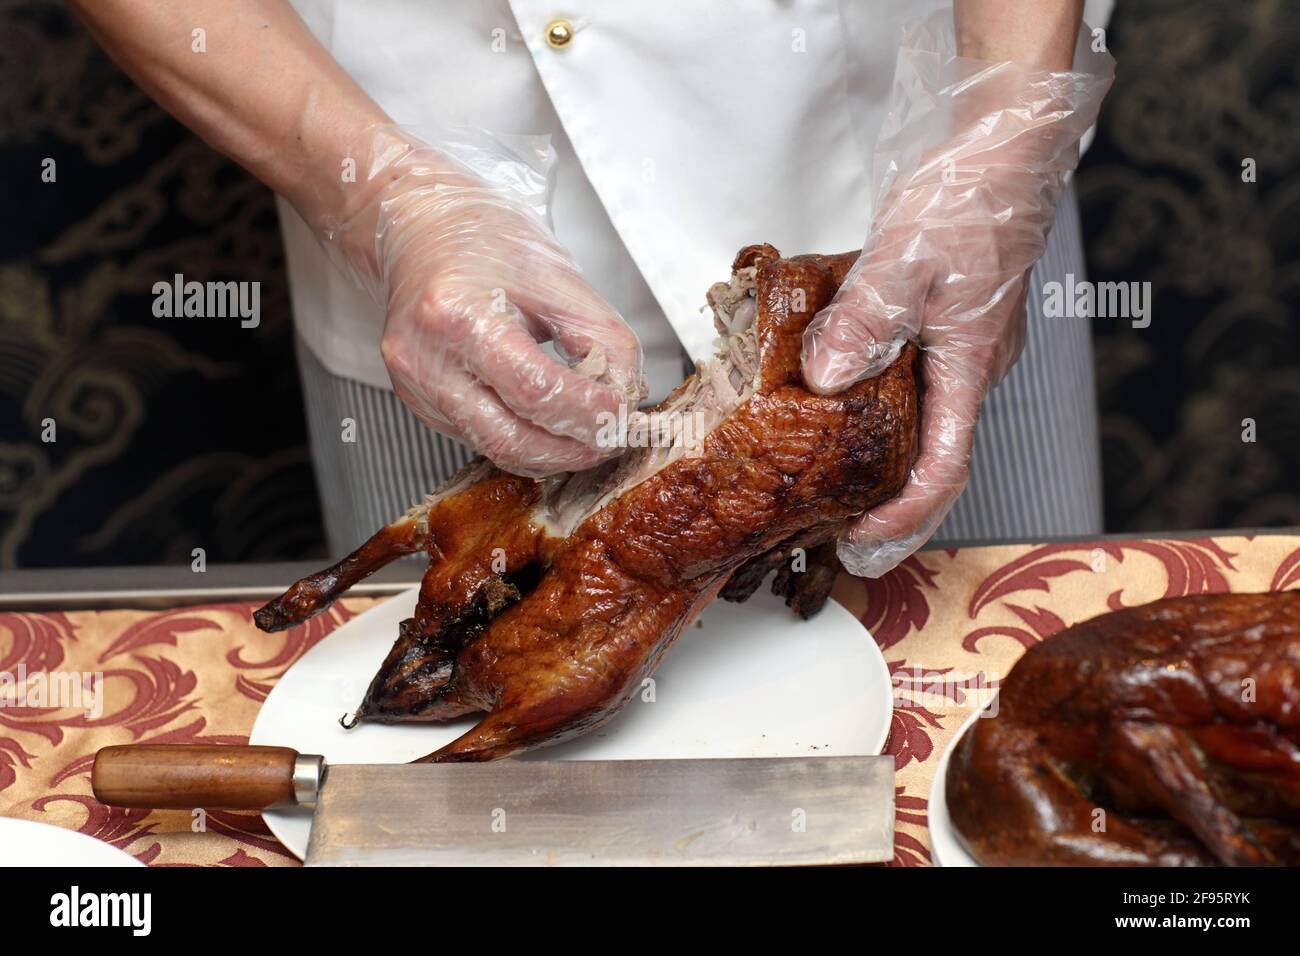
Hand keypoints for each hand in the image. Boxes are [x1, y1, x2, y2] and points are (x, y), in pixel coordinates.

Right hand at [323, 130, 643, 477]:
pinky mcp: (419, 403)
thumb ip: (603, 339)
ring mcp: (417, 387)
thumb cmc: (485, 239)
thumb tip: (626, 396)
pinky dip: (525, 438)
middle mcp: (425, 359)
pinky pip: (481, 437)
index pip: (536, 391)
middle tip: (613, 437)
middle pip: (512, 438)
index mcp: (458, 314)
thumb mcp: (561, 278)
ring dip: (553, 453)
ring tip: (589, 433)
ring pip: (496, 449)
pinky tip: (549, 420)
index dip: (589, 413)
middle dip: (574, 449)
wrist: (421, 227)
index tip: (624, 414)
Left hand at [801, 13, 1112, 577]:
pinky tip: (837, 402)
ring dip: (881, 462)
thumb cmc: (973, 197)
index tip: (860, 539)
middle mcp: (970, 368)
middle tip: (837, 533)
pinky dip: (876, 408)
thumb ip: (866, 322)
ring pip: (921, 421)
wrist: (1002, 145)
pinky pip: (909, 382)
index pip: (944, 469)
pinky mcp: (943, 323)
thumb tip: (826, 381)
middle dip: (890, 506)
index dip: (905, 516)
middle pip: (934, 458)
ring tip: (830, 484)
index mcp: (970, 368)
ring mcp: (958, 347)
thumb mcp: (907, 259)